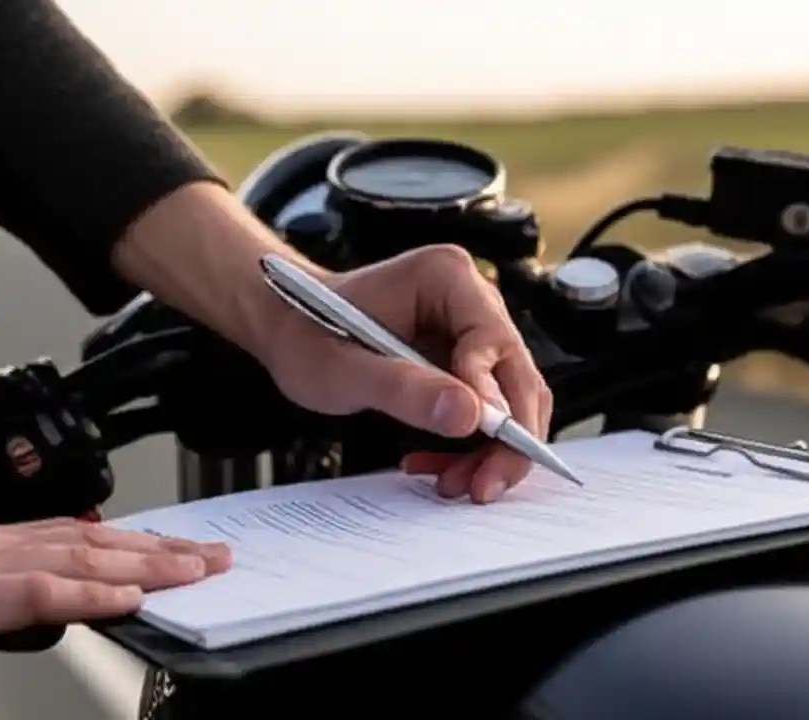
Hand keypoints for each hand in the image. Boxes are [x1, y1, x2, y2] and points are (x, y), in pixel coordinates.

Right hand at [0, 512, 229, 676]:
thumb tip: (39, 605)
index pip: (80, 539)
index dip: (136, 544)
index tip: (177, 547)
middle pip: (100, 542)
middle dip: (164, 549)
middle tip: (215, 554)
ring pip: (88, 558)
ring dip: (151, 563)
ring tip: (199, 568)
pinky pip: (46, 591)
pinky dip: (95, 591)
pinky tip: (133, 595)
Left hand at [262, 245, 553, 503]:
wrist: (290, 331)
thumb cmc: (307, 335)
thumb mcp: (343, 371)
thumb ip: (404, 390)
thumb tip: (470, 416)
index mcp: (447, 278)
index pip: (496, 343)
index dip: (497, 399)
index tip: (479, 441)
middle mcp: (471, 300)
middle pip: (518, 377)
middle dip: (506, 440)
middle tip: (480, 486)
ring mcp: (472, 332)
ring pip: (511, 401)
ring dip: (491, 450)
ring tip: (451, 483)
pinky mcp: (466, 362)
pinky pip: (489, 411)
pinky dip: (471, 446)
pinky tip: (437, 465)